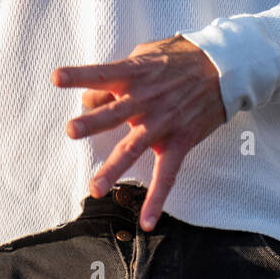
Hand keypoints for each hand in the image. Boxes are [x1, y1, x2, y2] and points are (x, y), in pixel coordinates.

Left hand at [51, 35, 225, 230]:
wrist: (223, 66)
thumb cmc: (178, 58)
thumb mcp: (145, 57)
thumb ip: (116, 76)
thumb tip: (89, 99)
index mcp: (134, 75)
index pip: (102, 74)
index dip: (79, 75)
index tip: (56, 78)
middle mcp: (146, 100)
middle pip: (115, 112)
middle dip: (93, 122)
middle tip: (71, 130)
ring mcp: (163, 123)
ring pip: (135, 148)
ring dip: (115, 168)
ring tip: (95, 187)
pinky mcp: (180, 141)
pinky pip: (167, 174)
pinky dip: (157, 199)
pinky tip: (146, 222)